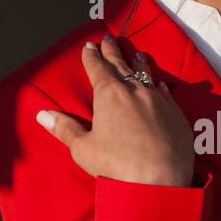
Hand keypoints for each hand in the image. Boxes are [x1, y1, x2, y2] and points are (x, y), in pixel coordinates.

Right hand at [36, 36, 195, 186]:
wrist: (159, 181)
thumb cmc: (116, 165)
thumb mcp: (84, 148)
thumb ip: (65, 129)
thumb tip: (43, 115)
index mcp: (109, 95)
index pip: (97, 68)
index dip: (92, 56)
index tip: (89, 45)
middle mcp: (135, 92)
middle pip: (122, 66)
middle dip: (113, 52)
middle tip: (109, 39)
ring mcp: (158, 102)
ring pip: (147, 76)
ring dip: (139, 63)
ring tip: (137, 53)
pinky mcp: (177, 116)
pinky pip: (166, 95)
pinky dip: (160, 87)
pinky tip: (160, 86)